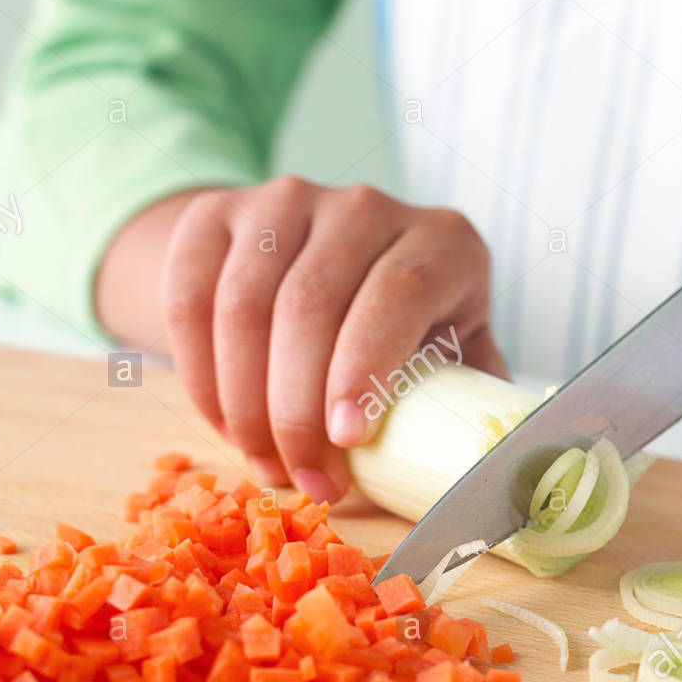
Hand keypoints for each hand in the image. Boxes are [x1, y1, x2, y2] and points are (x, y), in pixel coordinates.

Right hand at [96, 177, 505, 500]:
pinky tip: (222, 424)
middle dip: (297, 411)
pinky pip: (190, 296)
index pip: (399, 291)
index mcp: (442, 241)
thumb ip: (468, 396)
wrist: (318, 268)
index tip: (344, 441)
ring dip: (244, 402)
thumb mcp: (450, 351)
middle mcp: (366, 207)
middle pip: (312, 304)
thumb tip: (490, 468)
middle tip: (302, 481)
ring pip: (244, 305)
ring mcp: (286, 201)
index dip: (365, 368)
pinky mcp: (217, 212)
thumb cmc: (403, 332)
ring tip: (264, 463)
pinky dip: (199, 372)